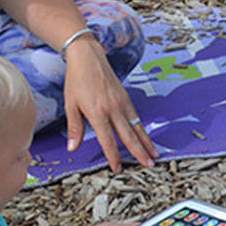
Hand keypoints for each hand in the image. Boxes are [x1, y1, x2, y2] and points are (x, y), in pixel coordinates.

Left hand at [62, 36, 157, 171]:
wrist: (88, 57)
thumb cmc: (77, 80)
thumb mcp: (70, 105)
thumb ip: (75, 128)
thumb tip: (72, 148)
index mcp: (98, 112)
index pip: (108, 140)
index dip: (113, 156)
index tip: (118, 168)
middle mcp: (113, 109)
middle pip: (129, 135)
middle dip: (139, 152)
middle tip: (149, 165)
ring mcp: (122, 103)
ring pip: (137, 127)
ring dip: (146, 142)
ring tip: (155, 154)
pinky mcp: (126, 98)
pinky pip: (136, 117)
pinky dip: (143, 129)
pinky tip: (146, 137)